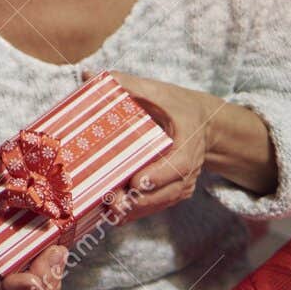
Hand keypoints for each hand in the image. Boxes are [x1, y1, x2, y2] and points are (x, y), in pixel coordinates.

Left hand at [104, 71, 224, 222]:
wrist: (202, 125)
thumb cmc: (176, 106)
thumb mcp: (157, 91)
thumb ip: (126, 84)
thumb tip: (88, 75)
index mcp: (188, 144)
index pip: (178, 166)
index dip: (159, 176)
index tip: (137, 182)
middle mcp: (187, 171)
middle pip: (164, 193)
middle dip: (137, 200)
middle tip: (111, 202)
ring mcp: (180, 186)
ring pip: (156, 204)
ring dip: (132, 210)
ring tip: (105, 210)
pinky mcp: (170, 194)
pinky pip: (152, 207)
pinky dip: (132, 212)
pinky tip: (108, 214)